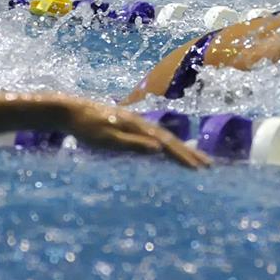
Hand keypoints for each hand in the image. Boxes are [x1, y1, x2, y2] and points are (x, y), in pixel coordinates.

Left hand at [60, 100, 213, 168]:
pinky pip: (156, 137)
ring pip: (165, 137)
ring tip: (196, 159)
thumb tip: (160, 148)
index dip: (184, 157)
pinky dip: (168, 145)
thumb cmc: (86, 128)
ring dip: (182, 148)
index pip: (167, 144)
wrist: (70, 110)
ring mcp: (136, 123)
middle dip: (190, 153)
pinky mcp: (129, 126)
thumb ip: (133, 143)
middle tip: (209, 166)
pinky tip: (168, 150)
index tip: (200, 169)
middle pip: (171, 139)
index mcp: (139, 127)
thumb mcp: (107, 139)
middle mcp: (142, 123)